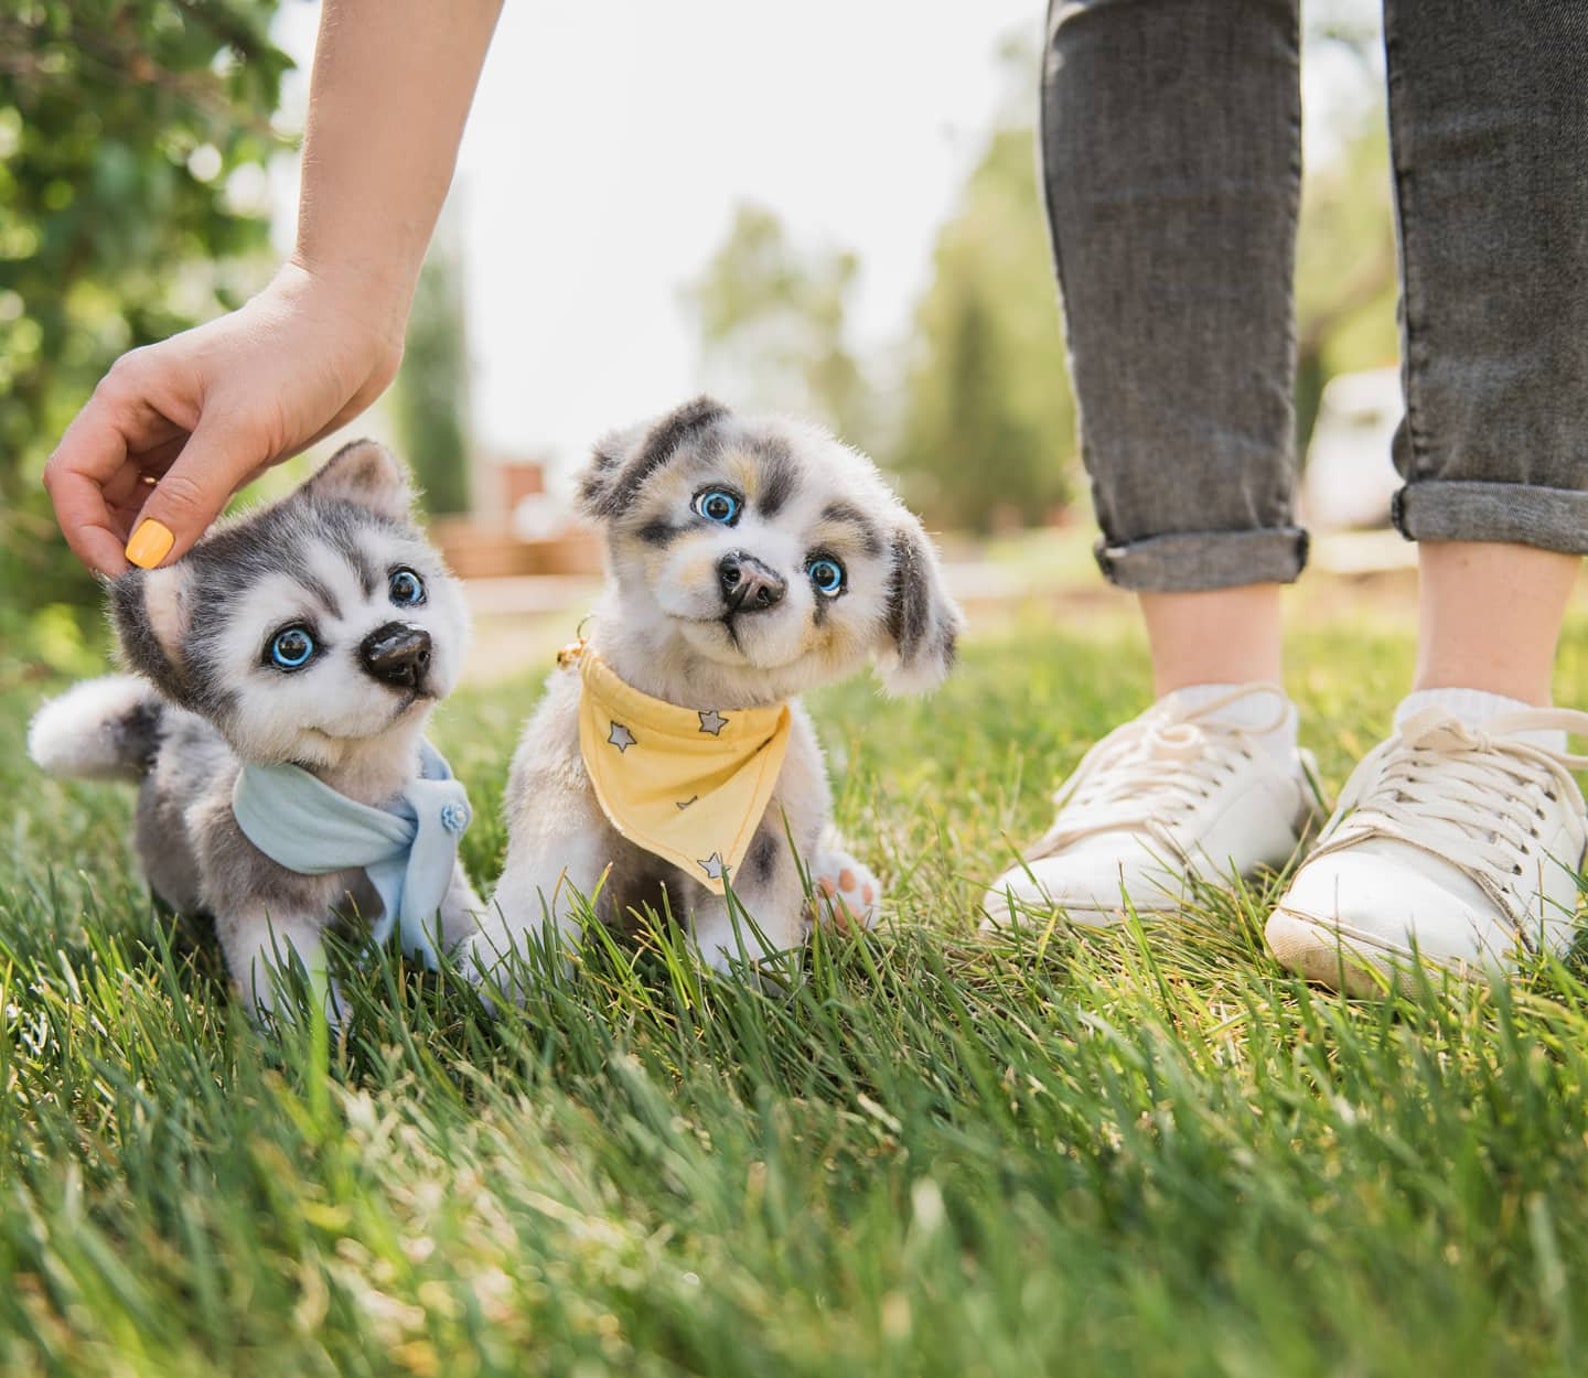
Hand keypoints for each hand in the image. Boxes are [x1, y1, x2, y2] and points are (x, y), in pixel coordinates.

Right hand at [43, 261, 404, 574]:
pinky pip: (190, 504)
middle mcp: (146, 416)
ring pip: (146, 505)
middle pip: (102, 496)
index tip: (125, 574)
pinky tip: (215, 558)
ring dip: (157, 543)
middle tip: (164, 590)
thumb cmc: (296, 356)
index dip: (85, 529)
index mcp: (128, 396)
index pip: (72, 474)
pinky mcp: (227, 454)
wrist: (356, 326)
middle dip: (121, 543)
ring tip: (191, 580)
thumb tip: (147, 558)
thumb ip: (191, 493)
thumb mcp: (242, 429)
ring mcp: (186, 437)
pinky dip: (192, 532)